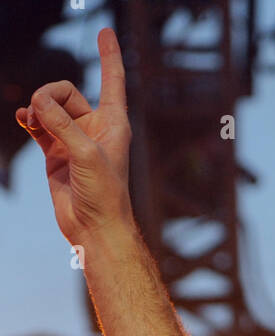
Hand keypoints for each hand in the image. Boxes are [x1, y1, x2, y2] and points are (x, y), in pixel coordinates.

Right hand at [16, 28, 132, 244]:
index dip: (108, 55)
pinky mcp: (56, 153)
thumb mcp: (85, 154)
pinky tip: (23, 119)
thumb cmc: (104, 195)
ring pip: (48, 106)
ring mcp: (73, 139)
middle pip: (65, 91)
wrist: (94, 229)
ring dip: (36, 109)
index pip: (112, 80)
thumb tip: (37, 102)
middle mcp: (95, 128)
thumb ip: (62, 124)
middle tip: (41, 114)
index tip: (104, 30)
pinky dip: (29, 119)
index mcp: (114, 123)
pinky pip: (38, 124)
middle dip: (49, 96)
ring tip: (32, 122)